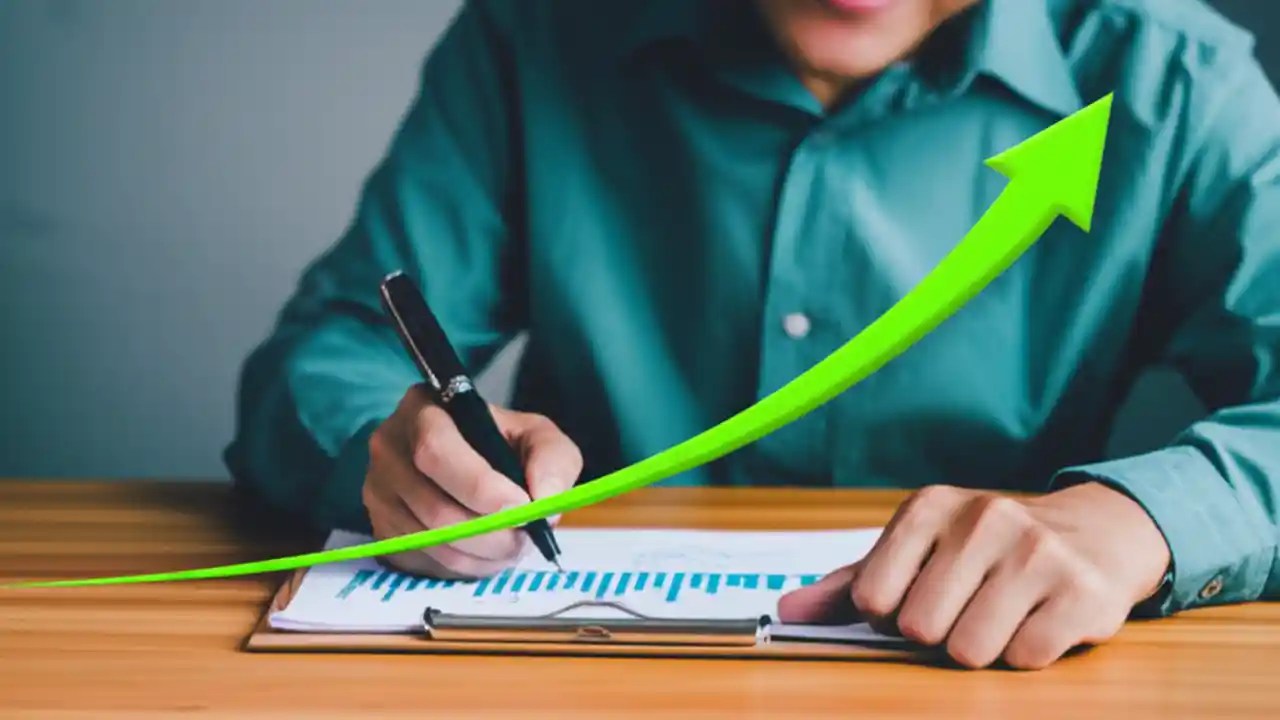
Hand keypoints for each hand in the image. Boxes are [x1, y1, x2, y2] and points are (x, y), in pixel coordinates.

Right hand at [362, 384, 581, 578]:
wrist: (460, 460)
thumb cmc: (498, 443)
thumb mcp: (535, 435)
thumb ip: (552, 458)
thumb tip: (544, 500)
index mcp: (423, 410)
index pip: (437, 451)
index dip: (480, 487)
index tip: (521, 507)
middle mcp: (389, 449)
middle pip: (434, 508)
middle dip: (489, 533)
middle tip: (524, 539)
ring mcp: (378, 492)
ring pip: (430, 541)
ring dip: (481, 555)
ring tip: (512, 547)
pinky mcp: (381, 529)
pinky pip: (424, 560)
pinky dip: (465, 566)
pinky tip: (486, 553)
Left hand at [777, 482, 1170, 669]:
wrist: (1094, 534)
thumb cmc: (983, 552)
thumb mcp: (917, 552)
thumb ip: (849, 585)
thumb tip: (785, 614)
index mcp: (929, 507)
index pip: (872, 597)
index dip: (890, 616)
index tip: (916, 599)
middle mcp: (983, 518)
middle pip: (920, 628)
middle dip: (937, 636)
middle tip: (965, 610)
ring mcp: (1036, 553)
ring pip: (970, 650)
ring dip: (981, 648)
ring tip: (1001, 616)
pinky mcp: (1081, 592)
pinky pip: (1025, 658)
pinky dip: (1027, 655)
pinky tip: (1038, 622)